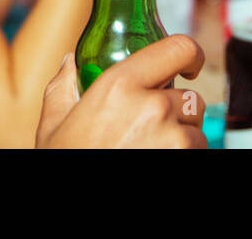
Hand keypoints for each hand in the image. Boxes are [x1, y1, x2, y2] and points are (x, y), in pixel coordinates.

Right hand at [35, 37, 207, 148]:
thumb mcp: (54, 124)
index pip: (178, 49)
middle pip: (189, 98)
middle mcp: (152, 106)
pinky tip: (155, 158)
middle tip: (152, 128)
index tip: (189, 68)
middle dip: (177, 111)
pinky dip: (182, 156)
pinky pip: (196, 153)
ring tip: (150, 149)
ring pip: (195, 130)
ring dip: (181, 138)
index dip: (191, 56)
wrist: (73, 203)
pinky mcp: (181, 160)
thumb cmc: (65, 159)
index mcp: (120, 85)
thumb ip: (63, 88)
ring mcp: (172, 138)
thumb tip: (69, 64)